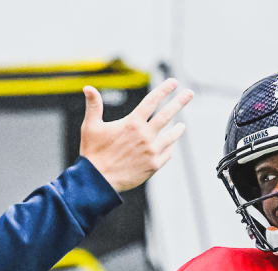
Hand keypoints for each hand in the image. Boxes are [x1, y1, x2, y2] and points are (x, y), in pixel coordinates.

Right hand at [80, 78, 192, 193]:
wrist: (97, 181)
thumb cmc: (92, 153)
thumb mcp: (90, 126)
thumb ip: (93, 105)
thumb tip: (87, 88)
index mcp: (131, 123)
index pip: (152, 101)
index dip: (164, 90)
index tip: (174, 82)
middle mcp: (145, 135)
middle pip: (167, 115)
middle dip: (180, 102)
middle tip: (189, 93)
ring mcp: (151, 151)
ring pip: (171, 136)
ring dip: (178, 129)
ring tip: (182, 125)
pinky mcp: (153, 165)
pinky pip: (167, 153)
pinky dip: (170, 147)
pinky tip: (170, 145)